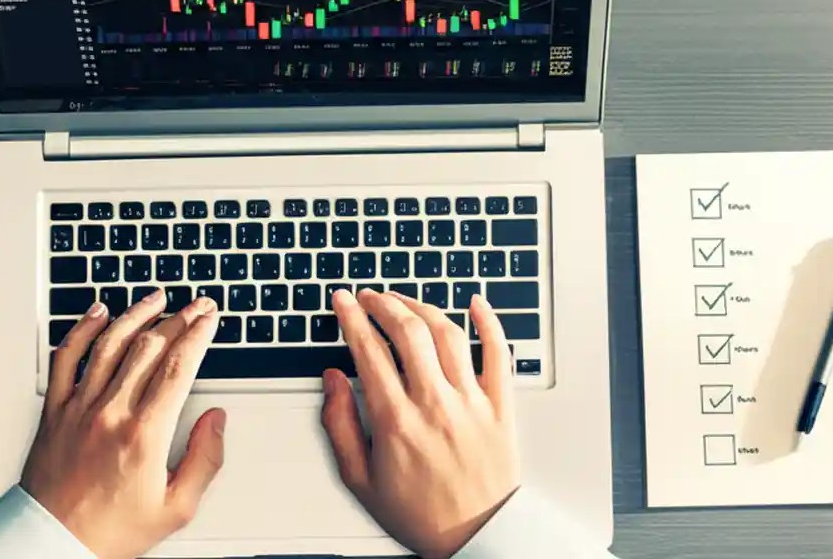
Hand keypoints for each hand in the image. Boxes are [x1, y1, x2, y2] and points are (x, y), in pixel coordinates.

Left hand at [20, 291, 224, 558]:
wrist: (53, 541)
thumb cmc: (111, 530)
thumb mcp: (176, 507)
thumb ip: (205, 459)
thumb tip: (216, 419)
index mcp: (144, 435)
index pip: (178, 366)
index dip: (198, 335)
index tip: (210, 319)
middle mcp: (110, 413)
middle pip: (150, 347)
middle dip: (179, 318)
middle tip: (196, 305)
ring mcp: (79, 408)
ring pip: (110, 343)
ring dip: (137, 314)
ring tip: (157, 298)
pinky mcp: (55, 411)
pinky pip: (66, 358)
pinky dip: (81, 329)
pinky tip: (97, 313)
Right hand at [322, 289, 519, 558]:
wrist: (476, 537)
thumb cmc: (420, 513)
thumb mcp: (360, 480)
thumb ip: (339, 425)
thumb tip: (332, 380)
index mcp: (396, 421)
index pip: (368, 351)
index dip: (351, 318)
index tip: (343, 302)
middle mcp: (435, 404)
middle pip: (408, 331)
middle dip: (383, 304)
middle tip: (370, 297)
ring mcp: (471, 401)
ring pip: (447, 333)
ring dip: (422, 307)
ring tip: (404, 301)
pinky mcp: (500, 406)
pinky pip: (498, 353)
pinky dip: (489, 322)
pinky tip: (475, 303)